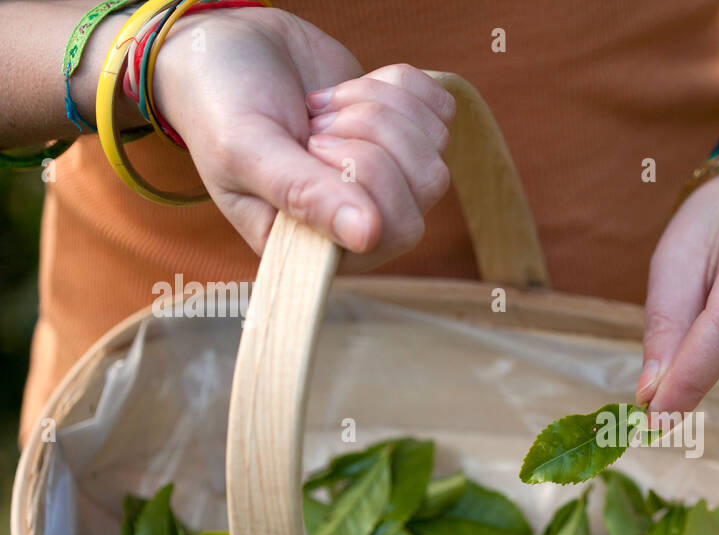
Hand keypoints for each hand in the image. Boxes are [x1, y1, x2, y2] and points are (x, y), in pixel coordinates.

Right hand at [152, 8, 452, 269]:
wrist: (228, 47)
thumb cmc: (222, 106)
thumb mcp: (246, 151)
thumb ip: (301, 195)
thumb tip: (366, 236)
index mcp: (322, 247)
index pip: (393, 232)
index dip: (359, 175)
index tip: (309, 145)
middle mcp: (364, 225)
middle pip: (425, 185)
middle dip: (369, 133)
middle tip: (315, 126)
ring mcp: (393, 181)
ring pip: (435, 145)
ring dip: (375, 106)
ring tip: (322, 108)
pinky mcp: (408, 135)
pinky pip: (440, 110)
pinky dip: (394, 84)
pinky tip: (347, 91)